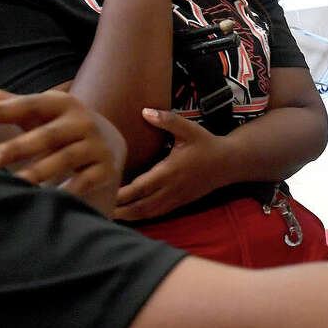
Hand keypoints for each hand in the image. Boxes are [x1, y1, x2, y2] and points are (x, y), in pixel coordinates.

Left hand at [0, 82, 123, 215]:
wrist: (108, 142)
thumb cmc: (57, 125)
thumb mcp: (33, 112)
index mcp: (61, 103)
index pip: (26, 105)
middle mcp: (82, 121)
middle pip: (47, 135)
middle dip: (18, 148)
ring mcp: (96, 145)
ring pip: (65, 159)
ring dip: (40, 172)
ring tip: (15, 183)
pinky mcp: (105, 168)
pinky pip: (85, 180)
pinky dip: (68, 190)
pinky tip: (48, 198)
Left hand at [113, 108, 234, 221]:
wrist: (229, 163)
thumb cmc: (206, 144)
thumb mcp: (189, 128)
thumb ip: (167, 120)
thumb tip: (145, 111)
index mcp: (170, 171)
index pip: (141, 187)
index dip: (122, 193)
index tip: (105, 192)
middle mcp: (172, 188)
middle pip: (141, 205)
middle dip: (120, 209)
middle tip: (98, 207)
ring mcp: (176, 198)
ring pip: (148, 212)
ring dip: (129, 216)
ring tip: (108, 215)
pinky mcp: (179, 202)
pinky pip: (157, 213)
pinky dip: (141, 216)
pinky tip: (128, 215)